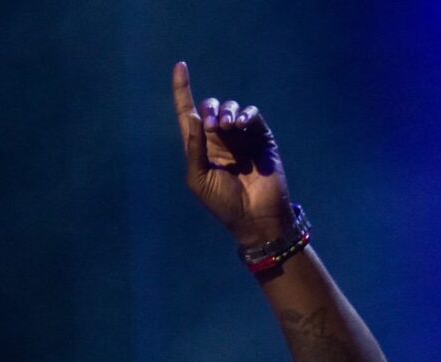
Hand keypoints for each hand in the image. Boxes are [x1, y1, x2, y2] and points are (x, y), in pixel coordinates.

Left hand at [172, 61, 294, 244]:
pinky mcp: (260, 136)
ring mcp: (240, 137)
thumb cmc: (223, 203)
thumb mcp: (199, 179)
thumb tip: (194, 116)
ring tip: (228, 128)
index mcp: (200, 149)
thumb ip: (194, 148)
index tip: (180, 66)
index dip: (182, 91)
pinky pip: (251, 114)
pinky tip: (242, 125)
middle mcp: (219, 139)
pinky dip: (245, 114)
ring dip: (227, 112)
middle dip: (210, 108)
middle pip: (210, 107)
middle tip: (213, 126)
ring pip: (231, 108)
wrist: (254, 216)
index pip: (187, 114)